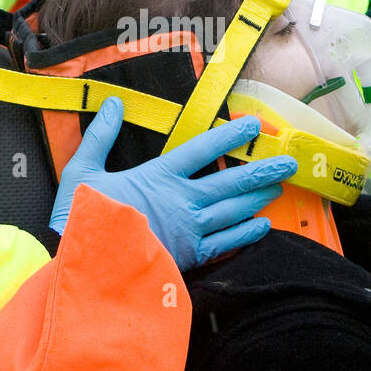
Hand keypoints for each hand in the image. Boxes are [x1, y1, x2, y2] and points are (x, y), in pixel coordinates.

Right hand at [50, 97, 297, 269]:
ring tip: (279, 187)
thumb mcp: (82, 171)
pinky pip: (226, 243)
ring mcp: (189, 230)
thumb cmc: (82, 218)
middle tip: (288, 162)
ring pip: (234, 210)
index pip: (202, 148)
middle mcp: (182, 200)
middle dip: (262, 169)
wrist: (86, 267)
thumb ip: (100, 136)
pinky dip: (246, 234)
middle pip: (231, 180)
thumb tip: (113, 103)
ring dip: (258, 197)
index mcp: (158, 176)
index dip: (229, 135)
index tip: (253, 125)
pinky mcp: (189, 257)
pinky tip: (263, 226)